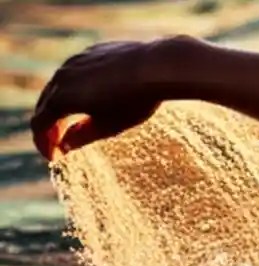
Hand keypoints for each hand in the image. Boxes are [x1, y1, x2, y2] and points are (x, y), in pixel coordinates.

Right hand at [30, 40, 166, 160]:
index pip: (40, 123)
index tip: (53, 157)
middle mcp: (61, 76)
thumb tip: (64, 145)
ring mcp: (75, 61)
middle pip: (46, 104)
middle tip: (59, 144)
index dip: (43, 142)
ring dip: (60, 106)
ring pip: (59, 86)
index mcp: (61, 98)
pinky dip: (74, 89)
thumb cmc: (133, 102)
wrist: (155, 68)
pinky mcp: (90, 52)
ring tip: (70, 122)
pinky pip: (75, 72)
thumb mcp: (109, 126)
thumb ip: (83, 136)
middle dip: (50, 126)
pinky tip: (87, 98)